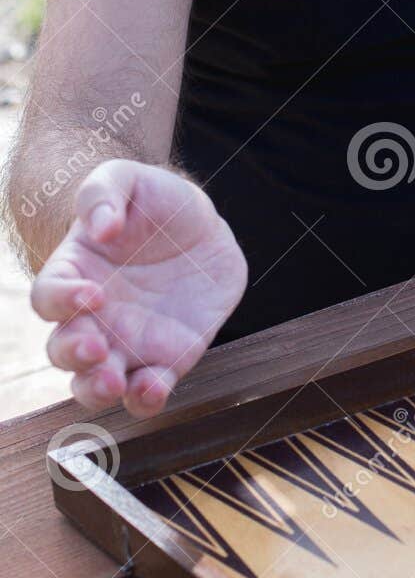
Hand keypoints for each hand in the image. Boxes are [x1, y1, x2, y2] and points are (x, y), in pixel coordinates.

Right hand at [30, 158, 248, 417]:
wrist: (202, 226)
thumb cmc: (153, 201)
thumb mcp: (128, 180)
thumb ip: (104, 194)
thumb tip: (102, 228)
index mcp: (74, 274)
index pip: (49, 297)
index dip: (63, 300)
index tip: (93, 292)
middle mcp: (93, 317)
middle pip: (63, 350)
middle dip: (74, 355)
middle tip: (95, 348)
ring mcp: (127, 342)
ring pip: (95, 383)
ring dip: (97, 389)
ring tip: (114, 382)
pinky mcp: (166, 359)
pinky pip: (147, 391)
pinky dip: (145, 398)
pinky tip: (153, 387)